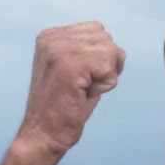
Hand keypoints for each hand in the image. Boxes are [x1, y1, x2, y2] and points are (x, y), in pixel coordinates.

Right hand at [14, 22, 126, 157]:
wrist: (44, 134)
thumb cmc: (63, 109)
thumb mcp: (79, 73)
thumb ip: (94, 55)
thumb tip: (120, 51)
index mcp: (52, 36)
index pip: (97, 30)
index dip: (99, 59)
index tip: (79, 79)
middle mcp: (53, 37)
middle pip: (106, 39)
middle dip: (104, 66)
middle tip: (80, 87)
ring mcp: (60, 48)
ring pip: (110, 51)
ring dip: (104, 77)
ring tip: (81, 90)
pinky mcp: (70, 64)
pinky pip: (109, 67)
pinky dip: (104, 85)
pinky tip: (84, 94)